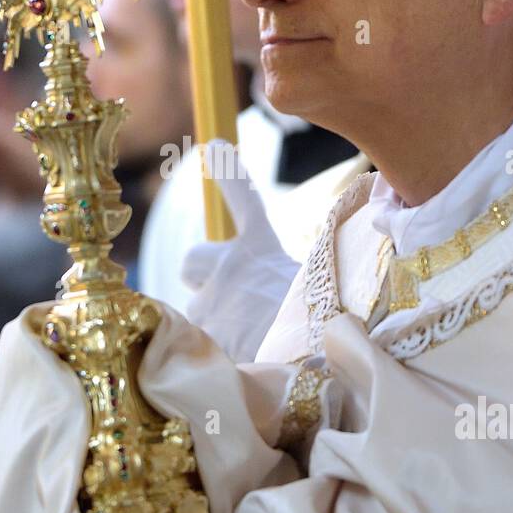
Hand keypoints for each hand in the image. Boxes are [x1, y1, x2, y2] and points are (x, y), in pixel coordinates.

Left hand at [181, 141, 299, 361]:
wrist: (310, 352)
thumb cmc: (319, 321)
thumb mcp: (315, 287)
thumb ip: (281, 282)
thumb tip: (277, 291)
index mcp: (261, 248)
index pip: (243, 200)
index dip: (229, 174)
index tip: (215, 146)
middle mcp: (228, 266)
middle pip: (193, 261)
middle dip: (202, 278)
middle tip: (229, 301)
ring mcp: (209, 300)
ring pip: (197, 313)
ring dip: (215, 327)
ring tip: (252, 347)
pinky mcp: (201, 335)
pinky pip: (198, 346)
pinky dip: (216, 358)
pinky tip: (242, 367)